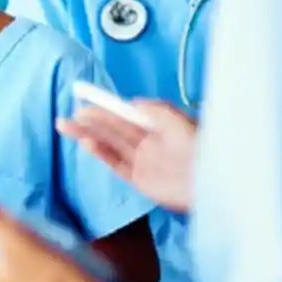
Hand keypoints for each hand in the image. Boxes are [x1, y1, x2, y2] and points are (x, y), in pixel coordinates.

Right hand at [57, 100, 196, 212]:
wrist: (215, 182)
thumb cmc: (202, 147)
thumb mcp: (181, 120)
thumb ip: (155, 109)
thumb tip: (131, 104)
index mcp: (156, 127)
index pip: (124, 114)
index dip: (104, 107)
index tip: (84, 98)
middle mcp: (146, 143)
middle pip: (112, 129)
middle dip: (90, 121)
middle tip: (69, 115)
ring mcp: (142, 162)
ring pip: (109, 145)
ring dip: (88, 135)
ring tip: (66, 126)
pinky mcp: (140, 180)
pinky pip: (115, 164)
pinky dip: (100, 153)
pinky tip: (86, 143)